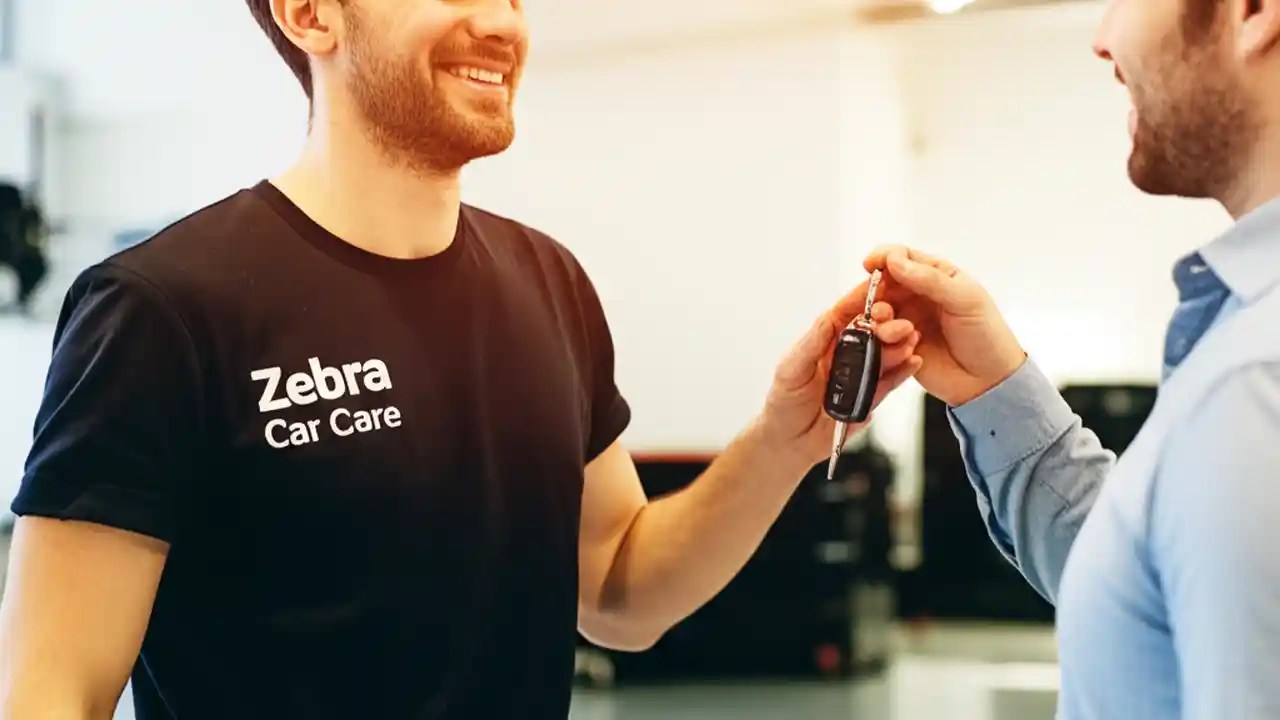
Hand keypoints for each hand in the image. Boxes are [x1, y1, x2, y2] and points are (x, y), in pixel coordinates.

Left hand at [754, 278, 924, 468]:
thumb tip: (828, 317)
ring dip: (900, 345)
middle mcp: (846, 355)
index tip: (879, 281)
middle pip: (872, 332)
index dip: (862, 298)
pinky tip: (914, 361)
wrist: (790, 441)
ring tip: (912, 338)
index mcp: (825, 342)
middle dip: (888, 323)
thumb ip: (811, 344)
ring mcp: (860, 375)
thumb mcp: (791, 369)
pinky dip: (904, 371)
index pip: (845, 314)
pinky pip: (891, 381)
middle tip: (901, 319)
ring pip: (885, 354)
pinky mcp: (871, 396)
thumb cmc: (784, 403)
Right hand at [862, 245, 1025, 406]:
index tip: (871, 265)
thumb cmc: (987, 336)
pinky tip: (906, 348)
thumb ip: (930, 279)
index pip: (903, 257)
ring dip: (881, 320)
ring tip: (900, 331)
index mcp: (936, 276)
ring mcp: (906, 320)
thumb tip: (895, 260)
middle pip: (882, 284)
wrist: (988, 381)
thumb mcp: (965, 299)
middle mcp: (917, 296)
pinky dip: (885, 341)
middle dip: (876, 294)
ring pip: (877, 312)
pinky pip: (879, 338)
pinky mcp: (898, 345)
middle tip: (882, 307)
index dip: (884, 257)